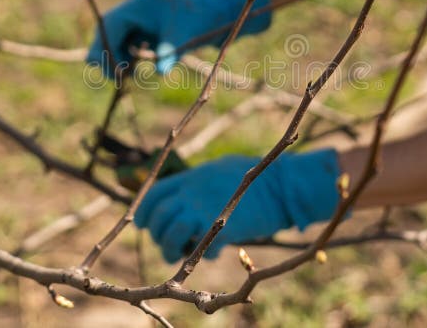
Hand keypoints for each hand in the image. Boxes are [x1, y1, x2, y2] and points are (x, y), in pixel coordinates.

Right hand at [86, 0, 271, 76]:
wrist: (214, 13)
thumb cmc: (201, 20)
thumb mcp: (185, 36)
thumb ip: (170, 52)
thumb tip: (159, 71)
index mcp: (140, 4)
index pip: (109, 25)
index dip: (106, 48)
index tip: (114, 72)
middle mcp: (133, 8)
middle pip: (105, 32)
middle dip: (108, 55)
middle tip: (118, 79)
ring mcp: (135, 18)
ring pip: (112, 40)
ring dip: (117, 58)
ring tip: (133, 75)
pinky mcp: (140, 28)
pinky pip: (124, 44)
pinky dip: (127, 58)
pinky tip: (138, 70)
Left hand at [134, 149, 341, 262]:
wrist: (281, 185)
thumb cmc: (254, 176)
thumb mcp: (217, 170)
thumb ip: (196, 182)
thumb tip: (181, 194)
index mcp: (191, 178)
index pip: (155, 195)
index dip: (145, 212)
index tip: (144, 225)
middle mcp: (192, 193)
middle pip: (159, 216)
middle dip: (156, 234)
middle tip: (166, 243)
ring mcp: (205, 211)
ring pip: (171, 235)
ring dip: (169, 250)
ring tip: (176, 255)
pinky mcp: (222, 230)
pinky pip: (200, 250)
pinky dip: (203, 257)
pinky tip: (215, 253)